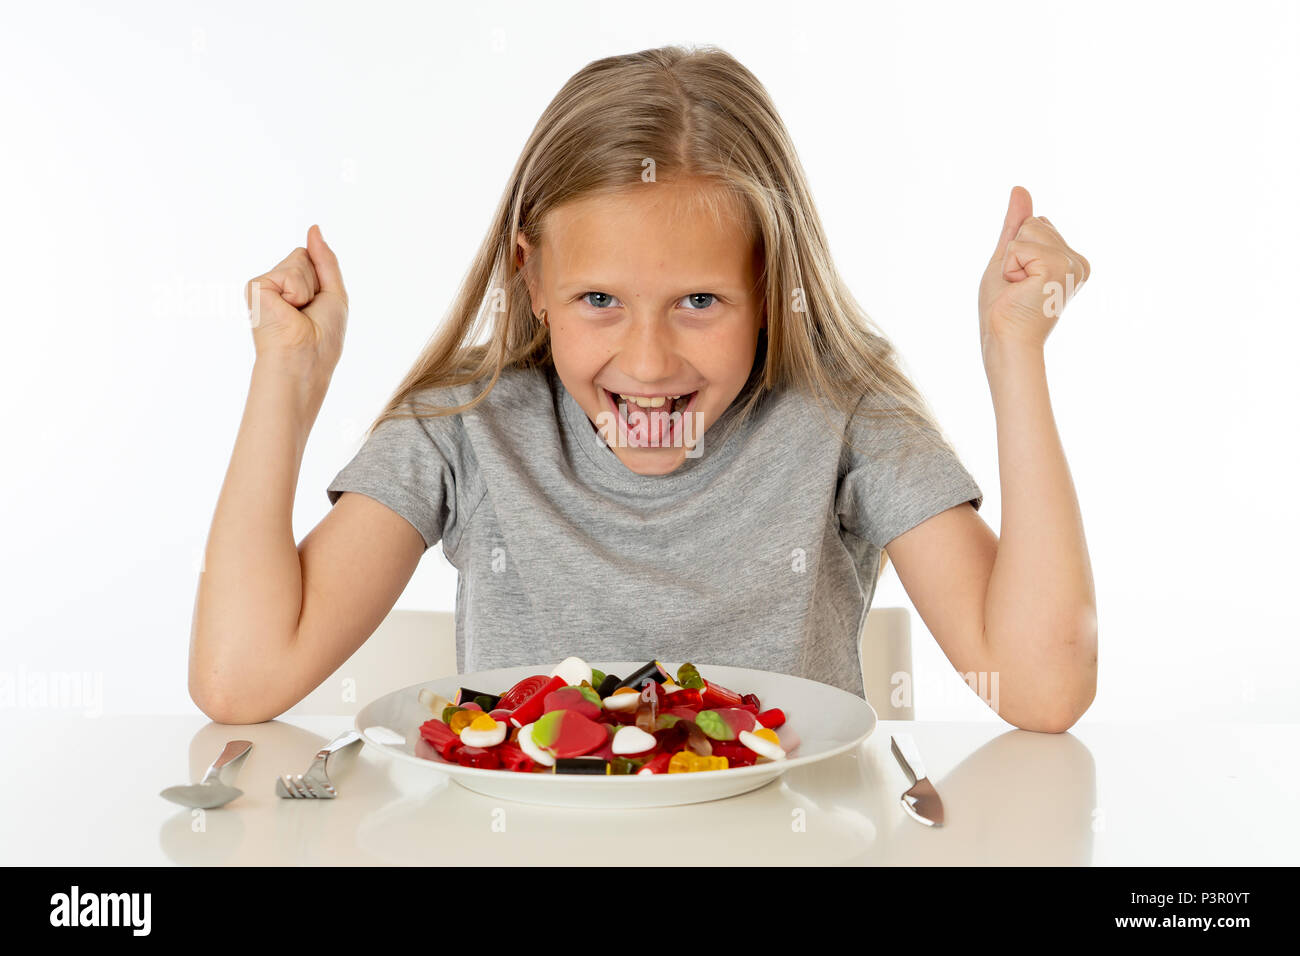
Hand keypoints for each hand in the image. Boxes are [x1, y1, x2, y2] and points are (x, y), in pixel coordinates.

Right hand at [244, 224, 347, 373]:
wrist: (303, 361)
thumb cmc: (321, 340)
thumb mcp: (332, 294)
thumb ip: (325, 260)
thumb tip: (314, 228)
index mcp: (292, 291)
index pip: (312, 260)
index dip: (323, 282)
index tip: (317, 308)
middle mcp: (275, 287)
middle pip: (303, 255)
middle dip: (316, 282)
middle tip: (307, 312)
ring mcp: (264, 287)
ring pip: (298, 260)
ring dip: (308, 289)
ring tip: (298, 314)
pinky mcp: (255, 287)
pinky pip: (289, 272)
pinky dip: (297, 292)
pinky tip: (287, 310)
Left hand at [978, 186, 1089, 358]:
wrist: (1006, 340)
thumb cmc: (1004, 309)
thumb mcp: (1007, 258)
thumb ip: (1016, 225)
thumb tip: (1020, 189)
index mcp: (1070, 260)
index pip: (1036, 223)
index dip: (1015, 249)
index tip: (1020, 280)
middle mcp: (1077, 261)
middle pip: (1034, 222)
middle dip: (1013, 252)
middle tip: (1017, 286)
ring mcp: (1071, 263)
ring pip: (1028, 229)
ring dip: (1011, 260)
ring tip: (1019, 288)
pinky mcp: (1059, 267)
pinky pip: (1020, 245)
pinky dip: (1010, 266)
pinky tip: (1020, 289)